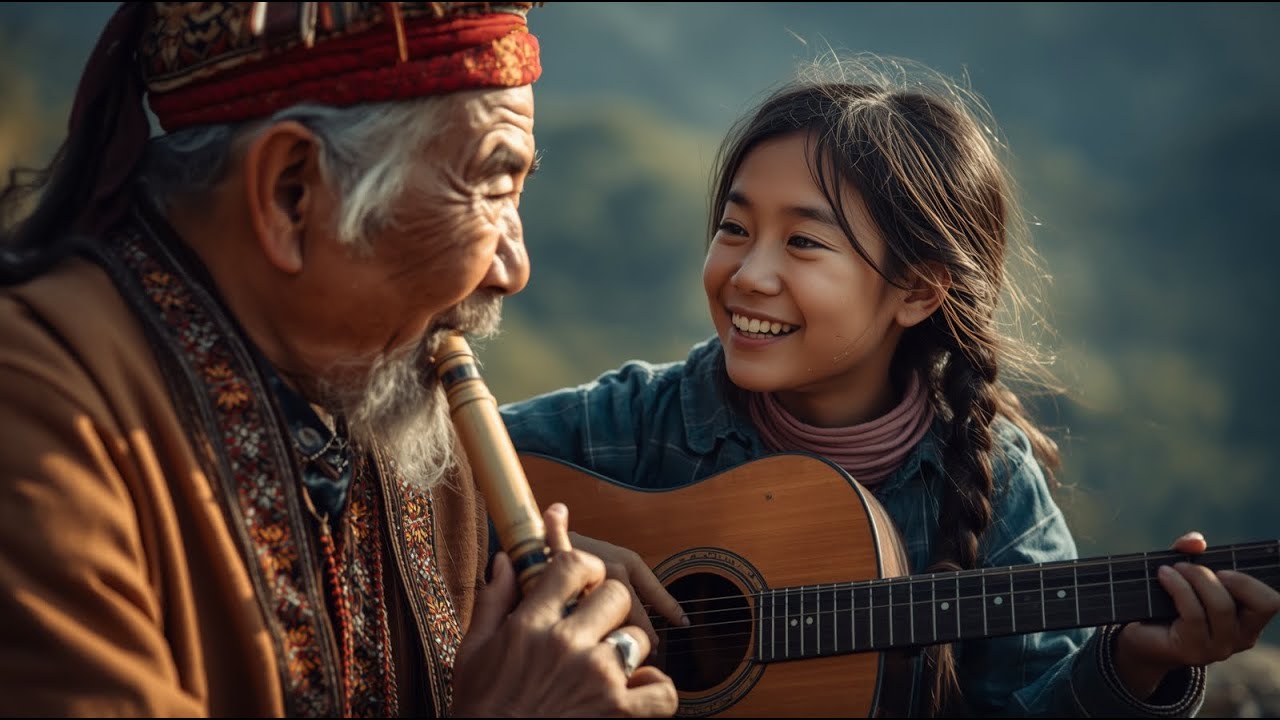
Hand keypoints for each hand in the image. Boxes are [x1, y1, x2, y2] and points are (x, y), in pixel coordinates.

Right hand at [451, 503, 678, 717]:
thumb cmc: (481, 708)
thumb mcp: (472, 653)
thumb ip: (493, 602)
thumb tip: (505, 560)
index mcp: (531, 624)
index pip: (575, 565)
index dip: (586, 568)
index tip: (585, 582)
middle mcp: (567, 644)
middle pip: (617, 594)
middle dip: (609, 607)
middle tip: (598, 626)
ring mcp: (598, 678)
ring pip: (640, 638)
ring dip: (628, 651)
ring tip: (608, 666)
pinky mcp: (619, 712)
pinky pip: (662, 689)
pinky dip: (655, 690)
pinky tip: (635, 690)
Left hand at [1114, 531, 1279, 699]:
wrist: (1139, 635)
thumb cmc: (1168, 601)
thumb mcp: (1182, 572)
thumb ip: (1190, 552)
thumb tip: (1198, 542)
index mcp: (1247, 618)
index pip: (1271, 602)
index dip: (1250, 582)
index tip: (1222, 570)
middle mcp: (1240, 637)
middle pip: (1254, 603)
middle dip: (1218, 575)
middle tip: (1186, 566)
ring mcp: (1219, 648)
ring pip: (1222, 607)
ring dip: (1196, 578)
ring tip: (1169, 569)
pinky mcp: (1193, 652)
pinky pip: (1194, 614)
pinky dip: (1178, 587)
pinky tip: (1163, 576)